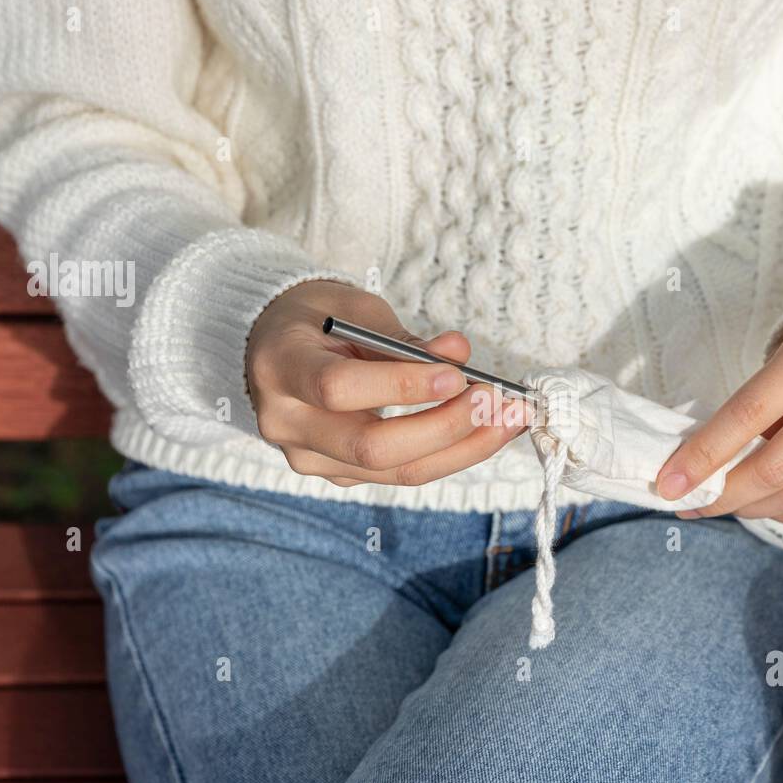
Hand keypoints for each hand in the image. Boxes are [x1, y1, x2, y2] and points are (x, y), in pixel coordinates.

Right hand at [246, 279, 529, 485]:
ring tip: (509, 420)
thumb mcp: (354, 308)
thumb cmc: (316, 319)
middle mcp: (289, 424)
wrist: (273, 348)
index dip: (402, 386)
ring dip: (463, 448)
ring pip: (395, 472)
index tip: (457, 376)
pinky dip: (448, 454)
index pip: (339, 389)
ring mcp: (311, 458)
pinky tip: (485, 432)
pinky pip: (400, 474)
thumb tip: (459, 353)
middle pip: (373, 447)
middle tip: (497, 403)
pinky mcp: (338, 475)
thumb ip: (403, 337)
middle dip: (445, 428)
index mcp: (282, 367)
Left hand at [655, 302, 782, 522]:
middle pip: (775, 469)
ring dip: (753, 509)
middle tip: (691, 504)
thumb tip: (708, 462)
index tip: (668, 484)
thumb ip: (758, 402)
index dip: (703, 457)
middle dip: (722, 496)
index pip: (747, 416)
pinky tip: (768, 506)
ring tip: (726, 504)